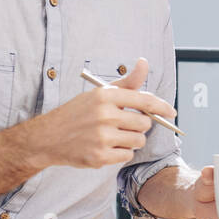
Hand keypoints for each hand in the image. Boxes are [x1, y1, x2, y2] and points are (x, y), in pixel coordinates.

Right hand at [28, 57, 177, 169]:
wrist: (47, 137)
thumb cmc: (77, 113)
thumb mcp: (99, 93)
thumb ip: (126, 82)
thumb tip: (144, 62)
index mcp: (105, 96)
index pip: (145, 101)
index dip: (162, 107)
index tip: (171, 112)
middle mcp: (104, 115)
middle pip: (145, 124)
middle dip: (139, 126)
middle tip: (122, 125)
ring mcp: (102, 137)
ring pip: (138, 141)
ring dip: (131, 140)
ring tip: (113, 136)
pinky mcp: (99, 156)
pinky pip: (127, 156)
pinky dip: (121, 153)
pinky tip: (106, 147)